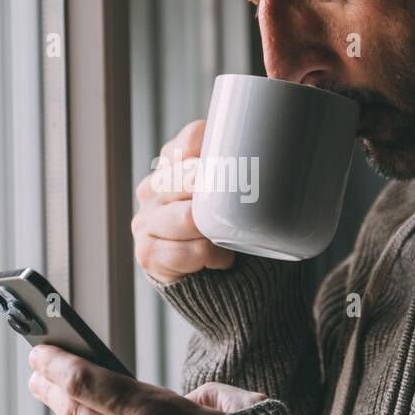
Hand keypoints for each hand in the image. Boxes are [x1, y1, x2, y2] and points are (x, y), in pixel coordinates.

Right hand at [132, 118, 235, 284]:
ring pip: (189, 217)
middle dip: (220, 197)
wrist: (212, 276)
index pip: (194, 137)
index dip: (221, 152)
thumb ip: (240, 163)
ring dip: (216, 233)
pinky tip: (219, 258)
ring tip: (227, 239)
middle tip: (238, 212)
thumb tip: (269, 147)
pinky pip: (190, 251)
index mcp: (172, 160)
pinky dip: (213, 258)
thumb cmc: (225, 224)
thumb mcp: (232, 188)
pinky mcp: (147, 251)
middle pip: (191, 178)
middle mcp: (152, 186)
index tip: (241, 168)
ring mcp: (146, 219)